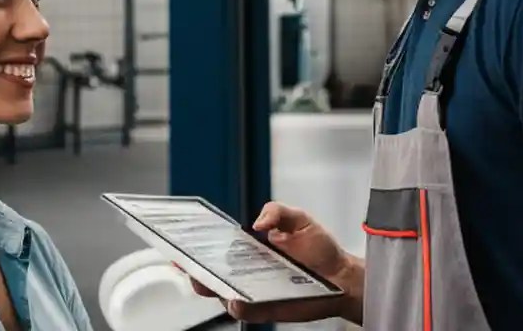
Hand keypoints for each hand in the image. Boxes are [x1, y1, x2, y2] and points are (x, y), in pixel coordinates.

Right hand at [179, 202, 363, 324]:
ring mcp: (255, 292)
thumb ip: (277, 211)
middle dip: (192, 269)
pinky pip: (246, 311)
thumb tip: (256, 223)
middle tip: (184, 262)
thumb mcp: (299, 219)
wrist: (342, 275)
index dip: (195, 247)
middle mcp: (247, 273)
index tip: (179, 242)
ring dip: (211, 288)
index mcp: (249, 251)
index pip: (215, 250)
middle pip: (210, 275)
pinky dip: (238, 305)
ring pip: (223, 295)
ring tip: (204, 279)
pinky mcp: (267, 309)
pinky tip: (235, 297)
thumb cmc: (320, 248)